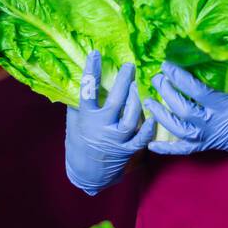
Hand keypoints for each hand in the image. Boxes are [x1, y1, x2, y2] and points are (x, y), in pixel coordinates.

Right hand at [65, 51, 156, 194]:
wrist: (86, 173)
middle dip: (124, 81)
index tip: (95, 54)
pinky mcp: (128, 150)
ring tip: (138, 85)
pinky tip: (154, 115)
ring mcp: (116, 140)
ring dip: (137, 100)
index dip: (91, 71)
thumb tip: (81, 79)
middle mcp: (102, 128)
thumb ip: (78, 104)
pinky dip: (149, 128)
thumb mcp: (73, 123)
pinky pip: (142, 138)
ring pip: (131, 118)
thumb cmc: (78, 143)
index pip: (88, 91)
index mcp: (87, 119)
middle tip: (130, 66)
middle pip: (116, 101)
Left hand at [144, 62, 227, 166]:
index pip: (195, 90)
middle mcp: (211, 123)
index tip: (166, 65)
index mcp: (223, 106)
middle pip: (181, 109)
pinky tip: (151, 145)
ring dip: (160, 116)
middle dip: (166, 93)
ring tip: (148, 102)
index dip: (179, 77)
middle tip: (156, 79)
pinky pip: (184, 150)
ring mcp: (207, 137)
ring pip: (178, 129)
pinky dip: (167, 149)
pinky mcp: (207, 146)